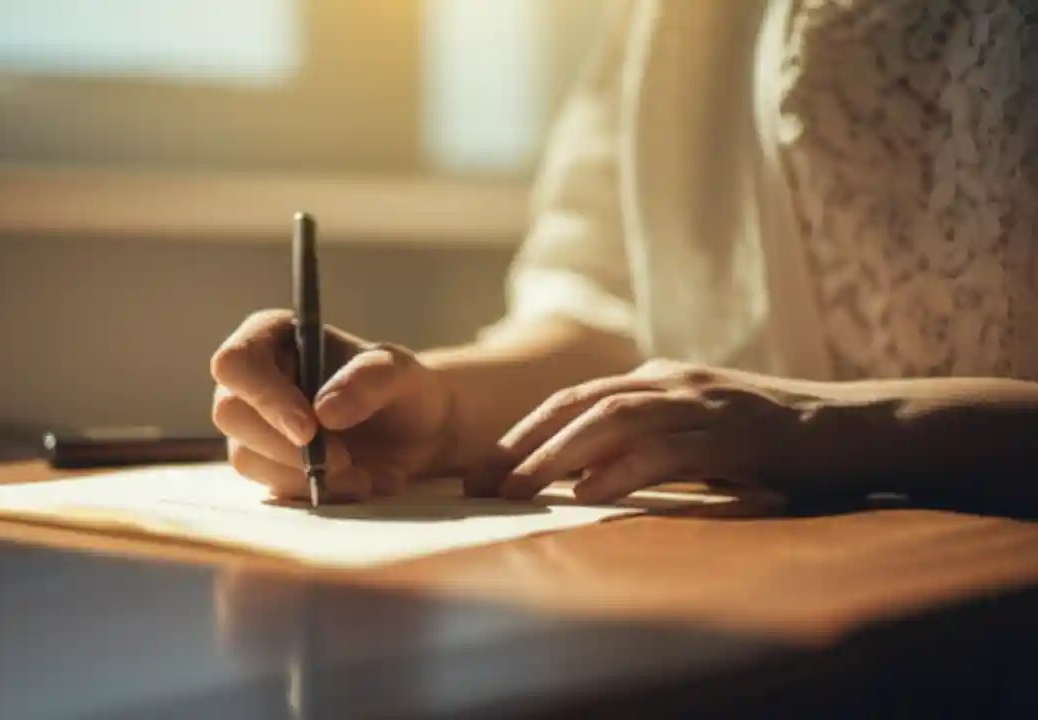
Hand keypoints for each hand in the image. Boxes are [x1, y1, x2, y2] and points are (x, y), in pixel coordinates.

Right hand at [210, 309, 454, 501]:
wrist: (414, 432)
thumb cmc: (402, 388)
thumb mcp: (402, 373)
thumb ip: (371, 379)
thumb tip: (323, 411)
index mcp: (273, 337)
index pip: (237, 362)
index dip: (264, 397)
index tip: (308, 430)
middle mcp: (253, 378)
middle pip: (230, 414)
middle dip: (288, 447)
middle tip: (346, 460)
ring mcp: (253, 423)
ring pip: (247, 456)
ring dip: (307, 475)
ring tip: (367, 476)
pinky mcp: (266, 463)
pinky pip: (271, 485)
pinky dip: (316, 492)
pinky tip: (359, 483)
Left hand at [474, 359, 839, 502]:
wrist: (854, 427)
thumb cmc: (771, 438)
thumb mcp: (698, 430)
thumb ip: (647, 440)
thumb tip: (583, 472)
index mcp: (658, 377)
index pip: (575, 398)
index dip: (525, 430)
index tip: (486, 466)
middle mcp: (671, 381)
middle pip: (580, 404)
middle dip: (525, 443)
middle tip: (482, 482)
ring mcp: (701, 403)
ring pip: (612, 421)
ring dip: (557, 456)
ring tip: (517, 490)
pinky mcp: (731, 436)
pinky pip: (664, 450)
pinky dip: (620, 471)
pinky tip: (587, 494)